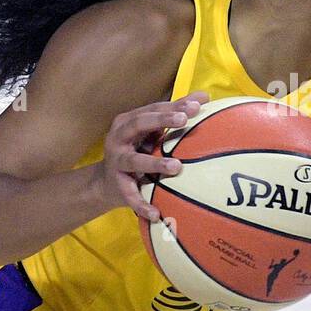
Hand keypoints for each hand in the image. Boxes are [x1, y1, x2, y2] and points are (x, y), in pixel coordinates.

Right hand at [95, 90, 209, 220]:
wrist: (105, 184)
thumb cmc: (137, 151)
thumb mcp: (152, 132)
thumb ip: (175, 115)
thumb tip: (204, 96)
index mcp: (129, 121)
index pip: (152, 109)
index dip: (173, 106)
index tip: (197, 105)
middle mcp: (119, 138)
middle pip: (139, 124)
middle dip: (161, 120)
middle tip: (183, 120)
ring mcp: (116, 162)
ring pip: (134, 160)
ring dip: (155, 163)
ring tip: (176, 167)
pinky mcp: (116, 185)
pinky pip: (130, 195)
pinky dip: (142, 205)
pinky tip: (157, 214)